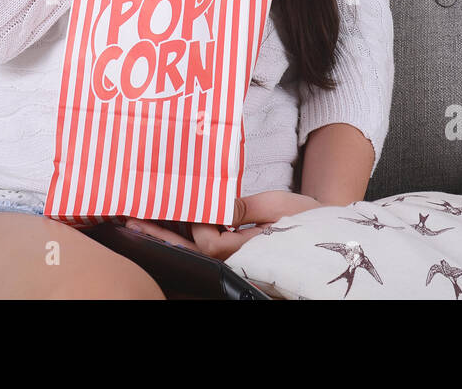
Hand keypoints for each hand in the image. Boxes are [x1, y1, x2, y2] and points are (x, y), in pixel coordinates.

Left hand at [122, 190, 322, 260]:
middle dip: (160, 237)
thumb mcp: (279, 207)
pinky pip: (206, 249)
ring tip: (138, 223)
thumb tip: (218, 209)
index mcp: (249, 251)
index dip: (195, 223)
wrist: (330, 236)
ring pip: (194, 253)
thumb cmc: (308, 220)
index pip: (207, 243)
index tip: (189, 200)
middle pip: (191, 253)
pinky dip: (186, 237)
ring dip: (168, 237)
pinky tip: (168, 225)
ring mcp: (237, 261)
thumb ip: (245, 209)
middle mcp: (238, 261)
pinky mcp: (238, 255)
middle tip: (131, 220)